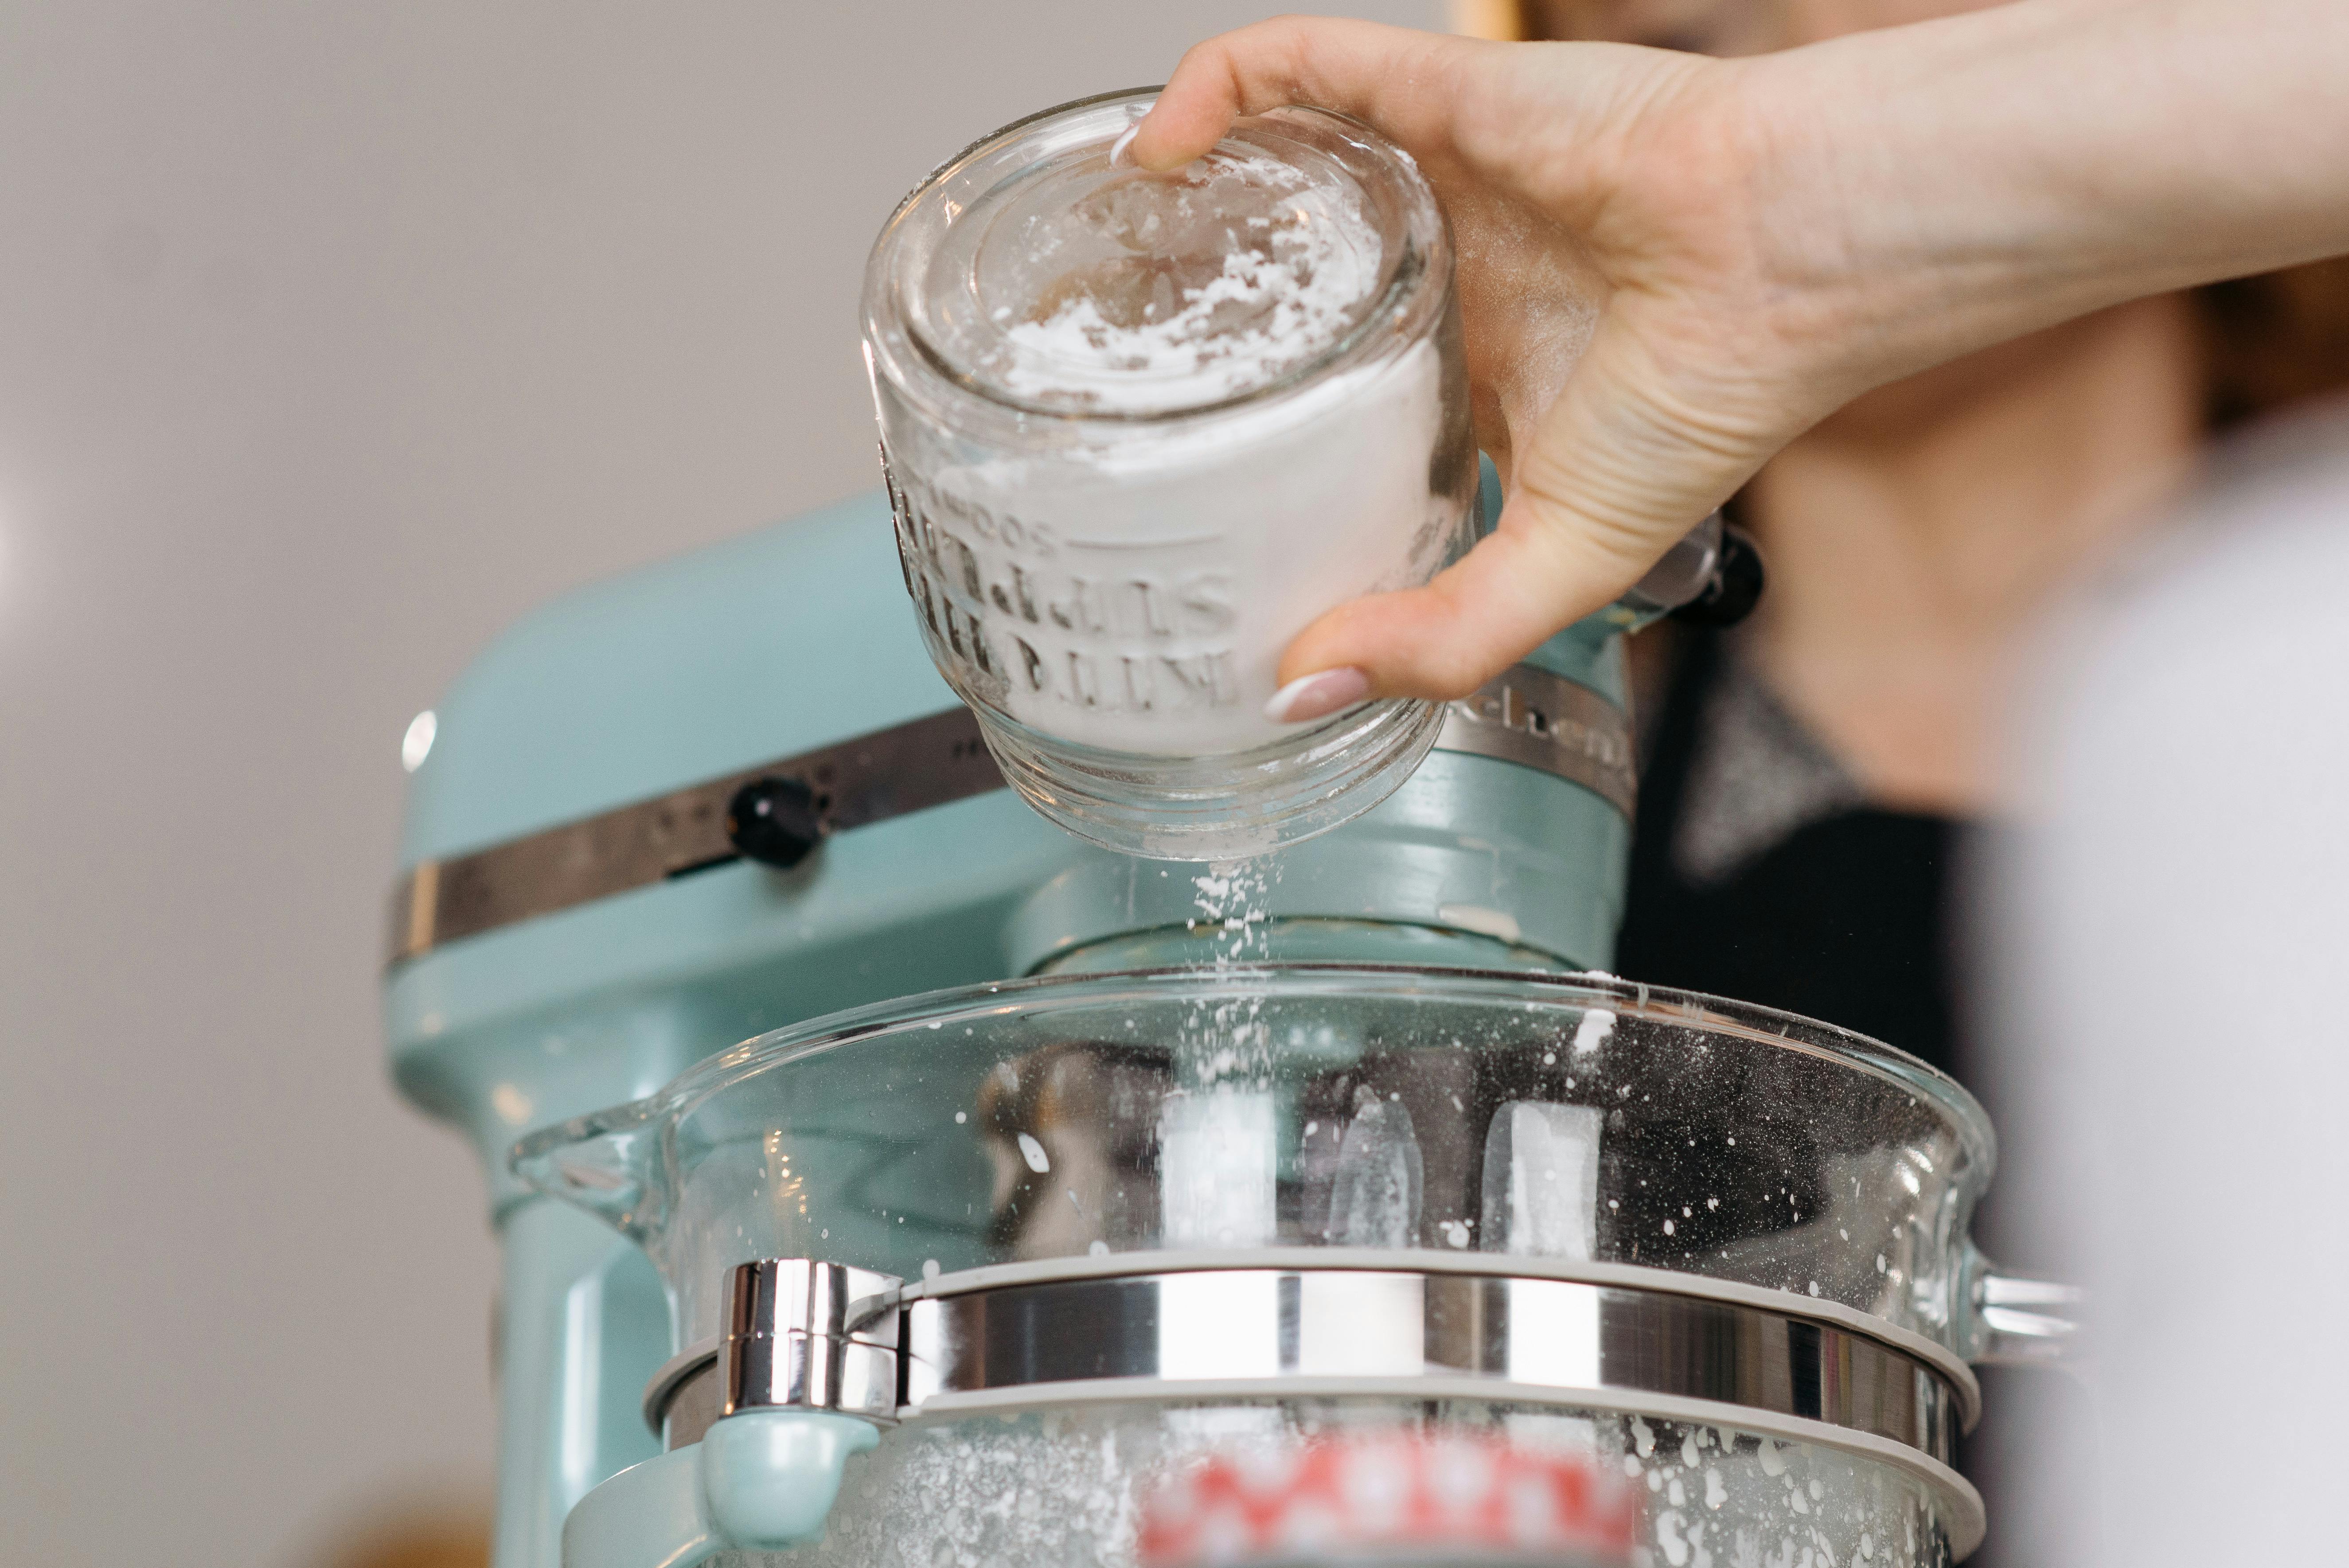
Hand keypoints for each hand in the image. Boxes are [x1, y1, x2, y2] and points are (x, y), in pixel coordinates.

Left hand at [1133, 4, 2348, 714]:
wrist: (1800, 261)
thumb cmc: (1717, 390)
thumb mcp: (1564, 557)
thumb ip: (1441, 635)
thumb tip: (1301, 689)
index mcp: (1473, 371)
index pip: (1333, 393)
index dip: (1250, 426)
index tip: (1166, 476)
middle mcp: (1448, 271)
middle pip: (1286, 273)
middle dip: (1189, 311)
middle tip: (1102, 363)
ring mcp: (1440, 180)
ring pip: (1281, 159)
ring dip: (1188, 196)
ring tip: (1108, 253)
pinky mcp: (1445, 96)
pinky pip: (1302, 63)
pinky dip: (1219, 91)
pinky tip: (1158, 152)